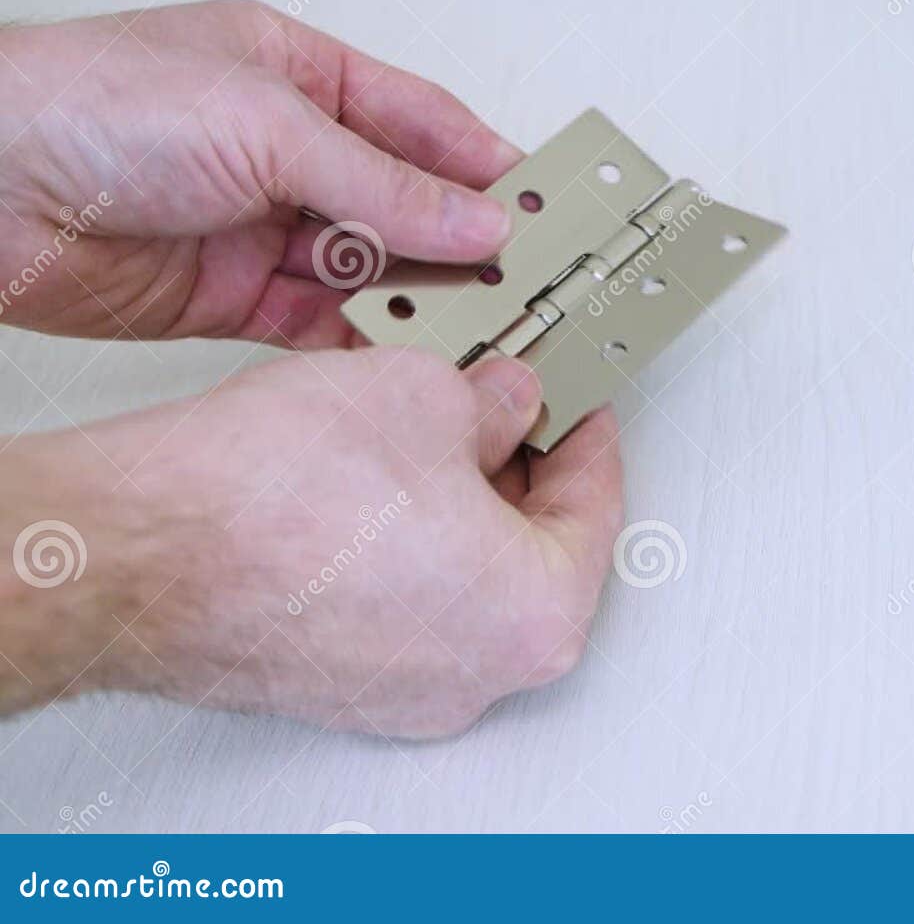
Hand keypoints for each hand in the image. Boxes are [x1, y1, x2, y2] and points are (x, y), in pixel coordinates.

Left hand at [0, 0, 519, 346]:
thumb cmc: (85, 107)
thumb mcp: (266, 125)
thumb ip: (383, 182)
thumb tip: (476, 218)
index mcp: (299, 74)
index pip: (423, 123)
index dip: (488, 165)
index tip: (548, 208)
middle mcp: (286, 151)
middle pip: (407, 201)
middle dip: (467, 241)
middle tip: (530, 280)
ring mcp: (262, 226)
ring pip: (374, 269)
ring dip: (426, 298)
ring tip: (484, 325)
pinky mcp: (236, 297)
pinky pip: (326, 324)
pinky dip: (370, 343)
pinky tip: (411, 354)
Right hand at [0, 349, 622, 737]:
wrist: (140, 552)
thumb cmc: (272, 501)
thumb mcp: (427, 396)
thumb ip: (496, 400)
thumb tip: (506, 399)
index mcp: (535, 617)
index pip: (597, 511)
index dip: (587, 435)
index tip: (578, 406)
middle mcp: (477, 675)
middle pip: (534, 554)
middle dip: (521, 469)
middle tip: (504, 407)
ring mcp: (404, 694)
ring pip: (465, 583)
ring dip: (459, 506)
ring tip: (424, 432)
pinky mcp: (338, 689)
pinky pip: (402, 608)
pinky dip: (404, 549)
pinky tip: (370, 486)